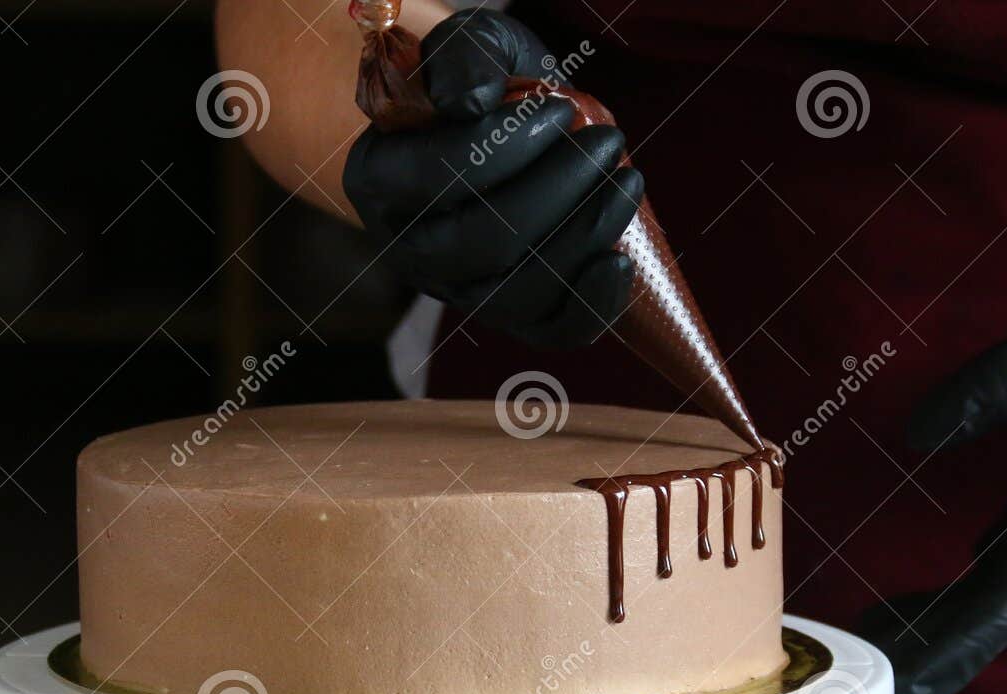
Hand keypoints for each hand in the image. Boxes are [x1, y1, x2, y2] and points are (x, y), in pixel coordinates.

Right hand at [342, 9, 639, 346]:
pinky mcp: (511, 316)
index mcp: (379, 179)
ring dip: (582, 238)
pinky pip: (548, 332)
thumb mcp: (468, 47)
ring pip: (516, 293)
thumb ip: (462, 57)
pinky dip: (590, 306)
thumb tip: (471, 104)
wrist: (505, 128)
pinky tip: (621, 264)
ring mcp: (459, 291)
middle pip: (481, 243)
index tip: (562, 110)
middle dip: (556, 193)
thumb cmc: (484, 83)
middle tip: (608, 141)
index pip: (435, 179)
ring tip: (628, 181)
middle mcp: (409, 249)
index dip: (503, 149)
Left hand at [860, 303, 1006, 693]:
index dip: (942, 650)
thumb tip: (914, 435)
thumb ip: (990, 387)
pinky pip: (1004, 590)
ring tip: (860, 650)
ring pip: (992, 612)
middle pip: (984, 625)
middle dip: (919, 657)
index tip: (897, 686)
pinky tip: (908, 612)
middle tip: (849, 682)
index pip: (996, 607)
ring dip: (929, 637)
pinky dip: (953, 611)